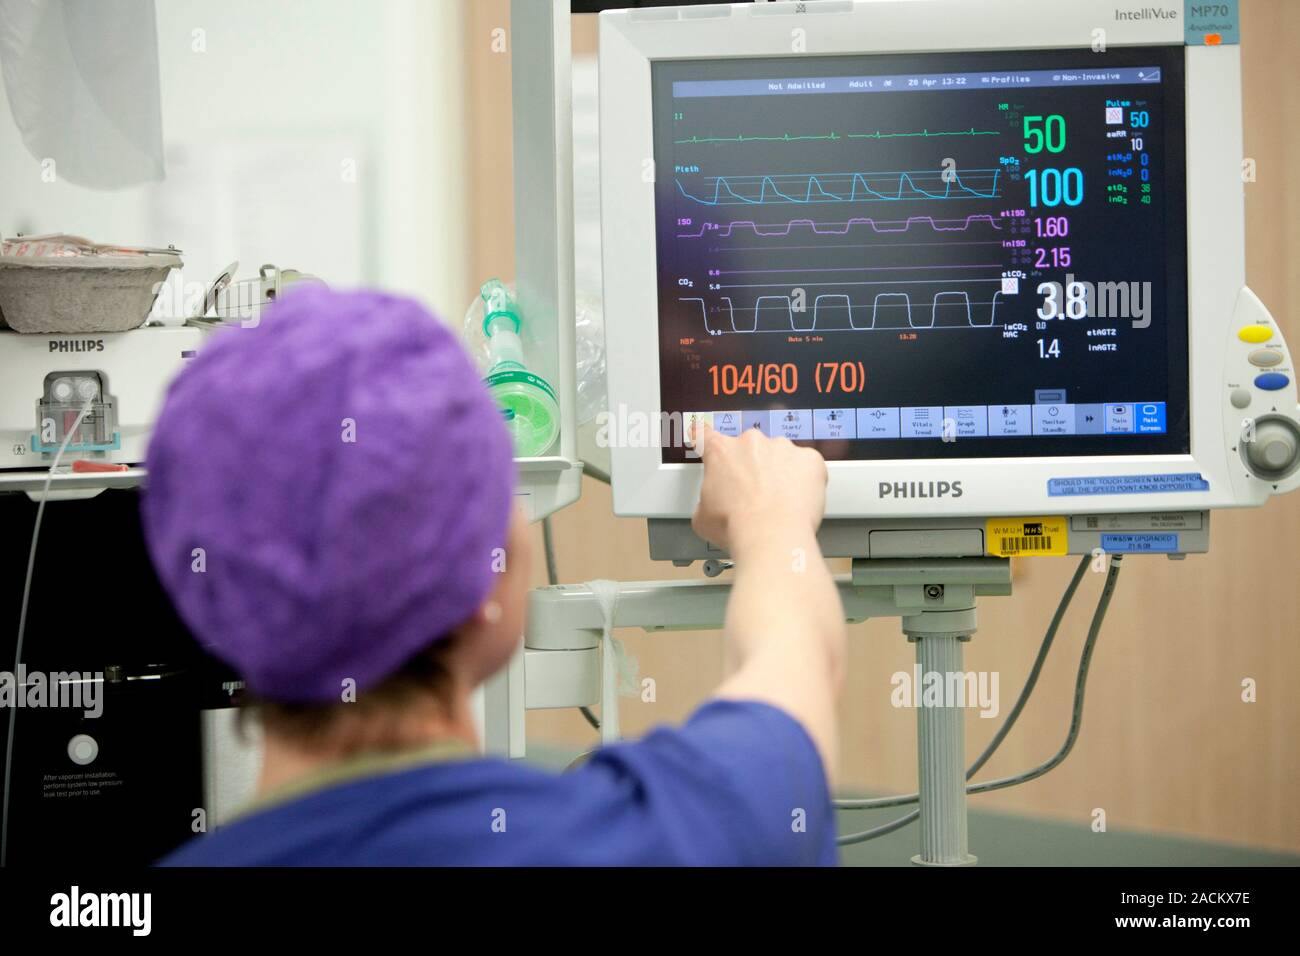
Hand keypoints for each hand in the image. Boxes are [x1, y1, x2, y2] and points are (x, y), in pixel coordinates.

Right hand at [691, 423, 827, 555]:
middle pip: (750, 447)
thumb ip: (707, 498)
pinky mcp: (809, 458)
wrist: (770, 537)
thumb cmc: (736, 527)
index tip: (706, 438)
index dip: (706, 438)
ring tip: (777, 501)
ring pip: (780, 455)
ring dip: (779, 472)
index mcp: (721, 452)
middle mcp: (751, 442)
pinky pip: (807, 464)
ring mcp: (782, 447)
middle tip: (753, 492)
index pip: (707, 436)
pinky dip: (804, 479)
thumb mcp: (702, 516)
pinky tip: (797, 499)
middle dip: (752, 466)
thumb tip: (712, 504)